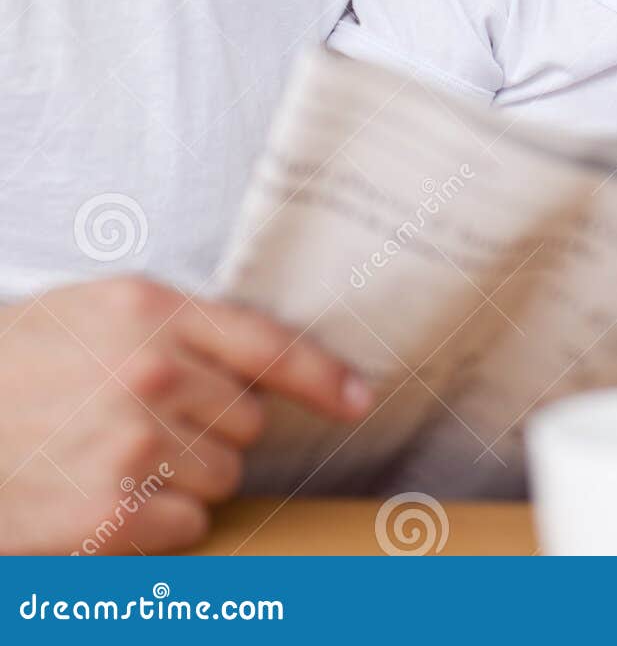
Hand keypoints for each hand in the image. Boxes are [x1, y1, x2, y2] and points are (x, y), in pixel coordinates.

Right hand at [0, 277, 374, 553]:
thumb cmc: (16, 367)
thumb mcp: (93, 313)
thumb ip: (174, 328)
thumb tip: (255, 367)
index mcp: (150, 311)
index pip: (267, 342)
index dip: (323, 376)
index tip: (361, 396)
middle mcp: (152, 372)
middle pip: (247, 423)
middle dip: (212, 432)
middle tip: (144, 427)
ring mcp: (134, 444)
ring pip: (222, 479)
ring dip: (185, 481)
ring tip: (117, 461)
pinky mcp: (113, 513)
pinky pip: (189, 527)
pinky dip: (159, 526)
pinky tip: (108, 501)